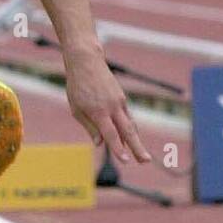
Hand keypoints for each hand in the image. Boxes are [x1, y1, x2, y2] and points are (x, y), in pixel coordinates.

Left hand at [65, 47, 151, 163]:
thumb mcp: (76, 109)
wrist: (87, 61)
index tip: (125, 160)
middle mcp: (112, 107)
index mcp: (98, 111)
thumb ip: (89, 127)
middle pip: (128, 131)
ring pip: (130, 124)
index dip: (117, 148)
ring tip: (141, 156)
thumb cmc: (77, 86)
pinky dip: (129, 129)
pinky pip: (127, 117)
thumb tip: (100, 143)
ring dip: (136, 141)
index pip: (110, 134)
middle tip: (146, 161)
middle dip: (138, 147)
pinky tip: (130, 139)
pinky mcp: (122, 98)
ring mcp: (119, 101)